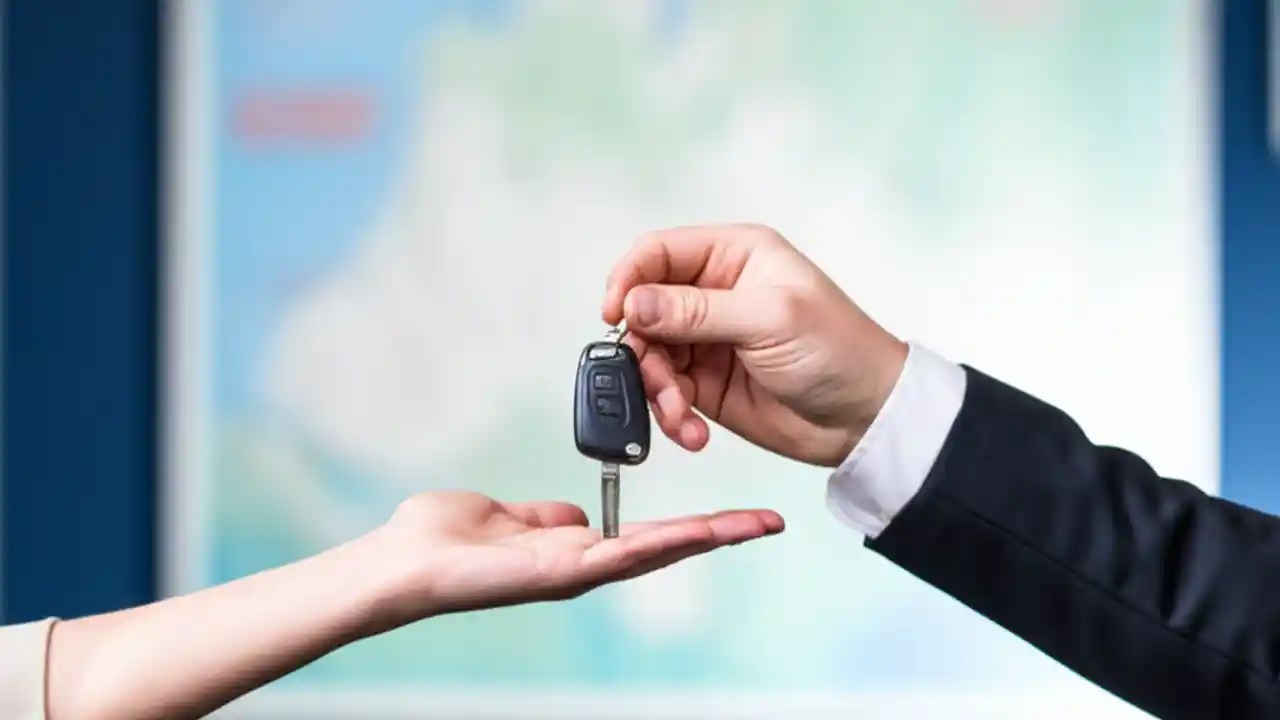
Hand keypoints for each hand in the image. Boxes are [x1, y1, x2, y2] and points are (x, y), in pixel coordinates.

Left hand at [362, 490, 783, 630]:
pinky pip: (616, 554)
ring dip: (705, 539)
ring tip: (752, 526)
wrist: (404, 562)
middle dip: (720, 536)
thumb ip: (544, 515)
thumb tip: (575, 514)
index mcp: (573, 548)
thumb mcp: (509, 515)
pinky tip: (693, 533)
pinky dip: (658, 544)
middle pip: (666, 548)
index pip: (647, 536)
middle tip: (771, 523)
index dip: (694, 526)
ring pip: (654, 553)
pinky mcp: (556, 572)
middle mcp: (582, 565)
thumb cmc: (443, 539)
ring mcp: (573, 572)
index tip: (736, 517)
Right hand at [602, 224, 907, 466]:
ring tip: (681, 413)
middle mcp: (714, 293)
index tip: (616, 314)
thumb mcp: (770, 319)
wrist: (866, 419)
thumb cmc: (840, 351)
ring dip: (655, 389)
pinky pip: (665, 393)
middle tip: (655, 377)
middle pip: (644, 308)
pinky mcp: (705, 383)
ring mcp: (707, 340)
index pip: (658, 253)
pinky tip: (691, 430)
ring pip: (649, 355)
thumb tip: (636, 303)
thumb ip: (697, 311)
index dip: (629, 279)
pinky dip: (670, 414)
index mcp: (734, 256)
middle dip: (640, 347)